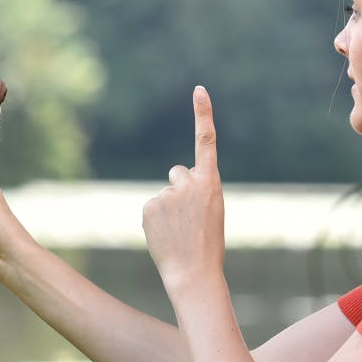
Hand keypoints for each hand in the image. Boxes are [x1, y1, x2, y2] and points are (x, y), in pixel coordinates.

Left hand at [141, 86, 226, 287]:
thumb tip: (174, 179)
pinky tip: (165, 234)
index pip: (206, 141)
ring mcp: (168, 194)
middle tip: (188, 216)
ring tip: (178, 231)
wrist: (193, 271)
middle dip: (180, 189)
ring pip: (165, 192)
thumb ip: (196, 189)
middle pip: (177, 172)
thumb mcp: (211, 210)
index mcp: (211, 182)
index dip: (203, 114)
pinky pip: (151, 206)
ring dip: (168, 208)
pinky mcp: (149, 206)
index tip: (198, 90)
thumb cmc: (207, 243)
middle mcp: (189, 182)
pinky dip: (156, 219)